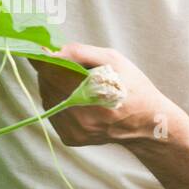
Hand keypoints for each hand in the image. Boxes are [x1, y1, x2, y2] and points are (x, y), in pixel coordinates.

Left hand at [30, 42, 171, 146]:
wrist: (147, 123)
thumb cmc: (132, 86)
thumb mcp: (113, 59)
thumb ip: (80, 52)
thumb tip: (52, 50)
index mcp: (92, 92)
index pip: (50, 70)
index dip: (42, 57)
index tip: (42, 49)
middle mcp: (81, 116)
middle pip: (46, 83)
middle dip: (52, 71)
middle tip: (68, 66)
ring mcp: (74, 130)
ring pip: (47, 98)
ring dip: (54, 86)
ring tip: (76, 82)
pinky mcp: (70, 138)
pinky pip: (53, 113)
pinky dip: (59, 102)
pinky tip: (77, 99)